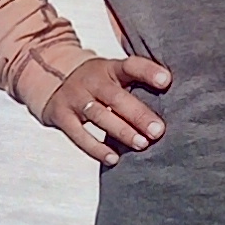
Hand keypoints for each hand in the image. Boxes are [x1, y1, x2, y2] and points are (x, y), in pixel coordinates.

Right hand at [39, 49, 171, 159]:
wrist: (48, 76)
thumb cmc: (95, 81)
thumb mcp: (112, 73)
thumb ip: (136, 84)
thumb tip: (176, 102)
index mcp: (110, 68)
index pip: (131, 65)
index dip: (148, 71)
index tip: (166, 81)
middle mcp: (92, 81)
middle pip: (117, 98)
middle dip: (138, 115)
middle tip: (158, 130)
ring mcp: (75, 98)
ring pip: (100, 116)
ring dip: (122, 132)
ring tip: (142, 144)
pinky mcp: (61, 115)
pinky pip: (79, 135)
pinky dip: (96, 148)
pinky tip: (114, 158)